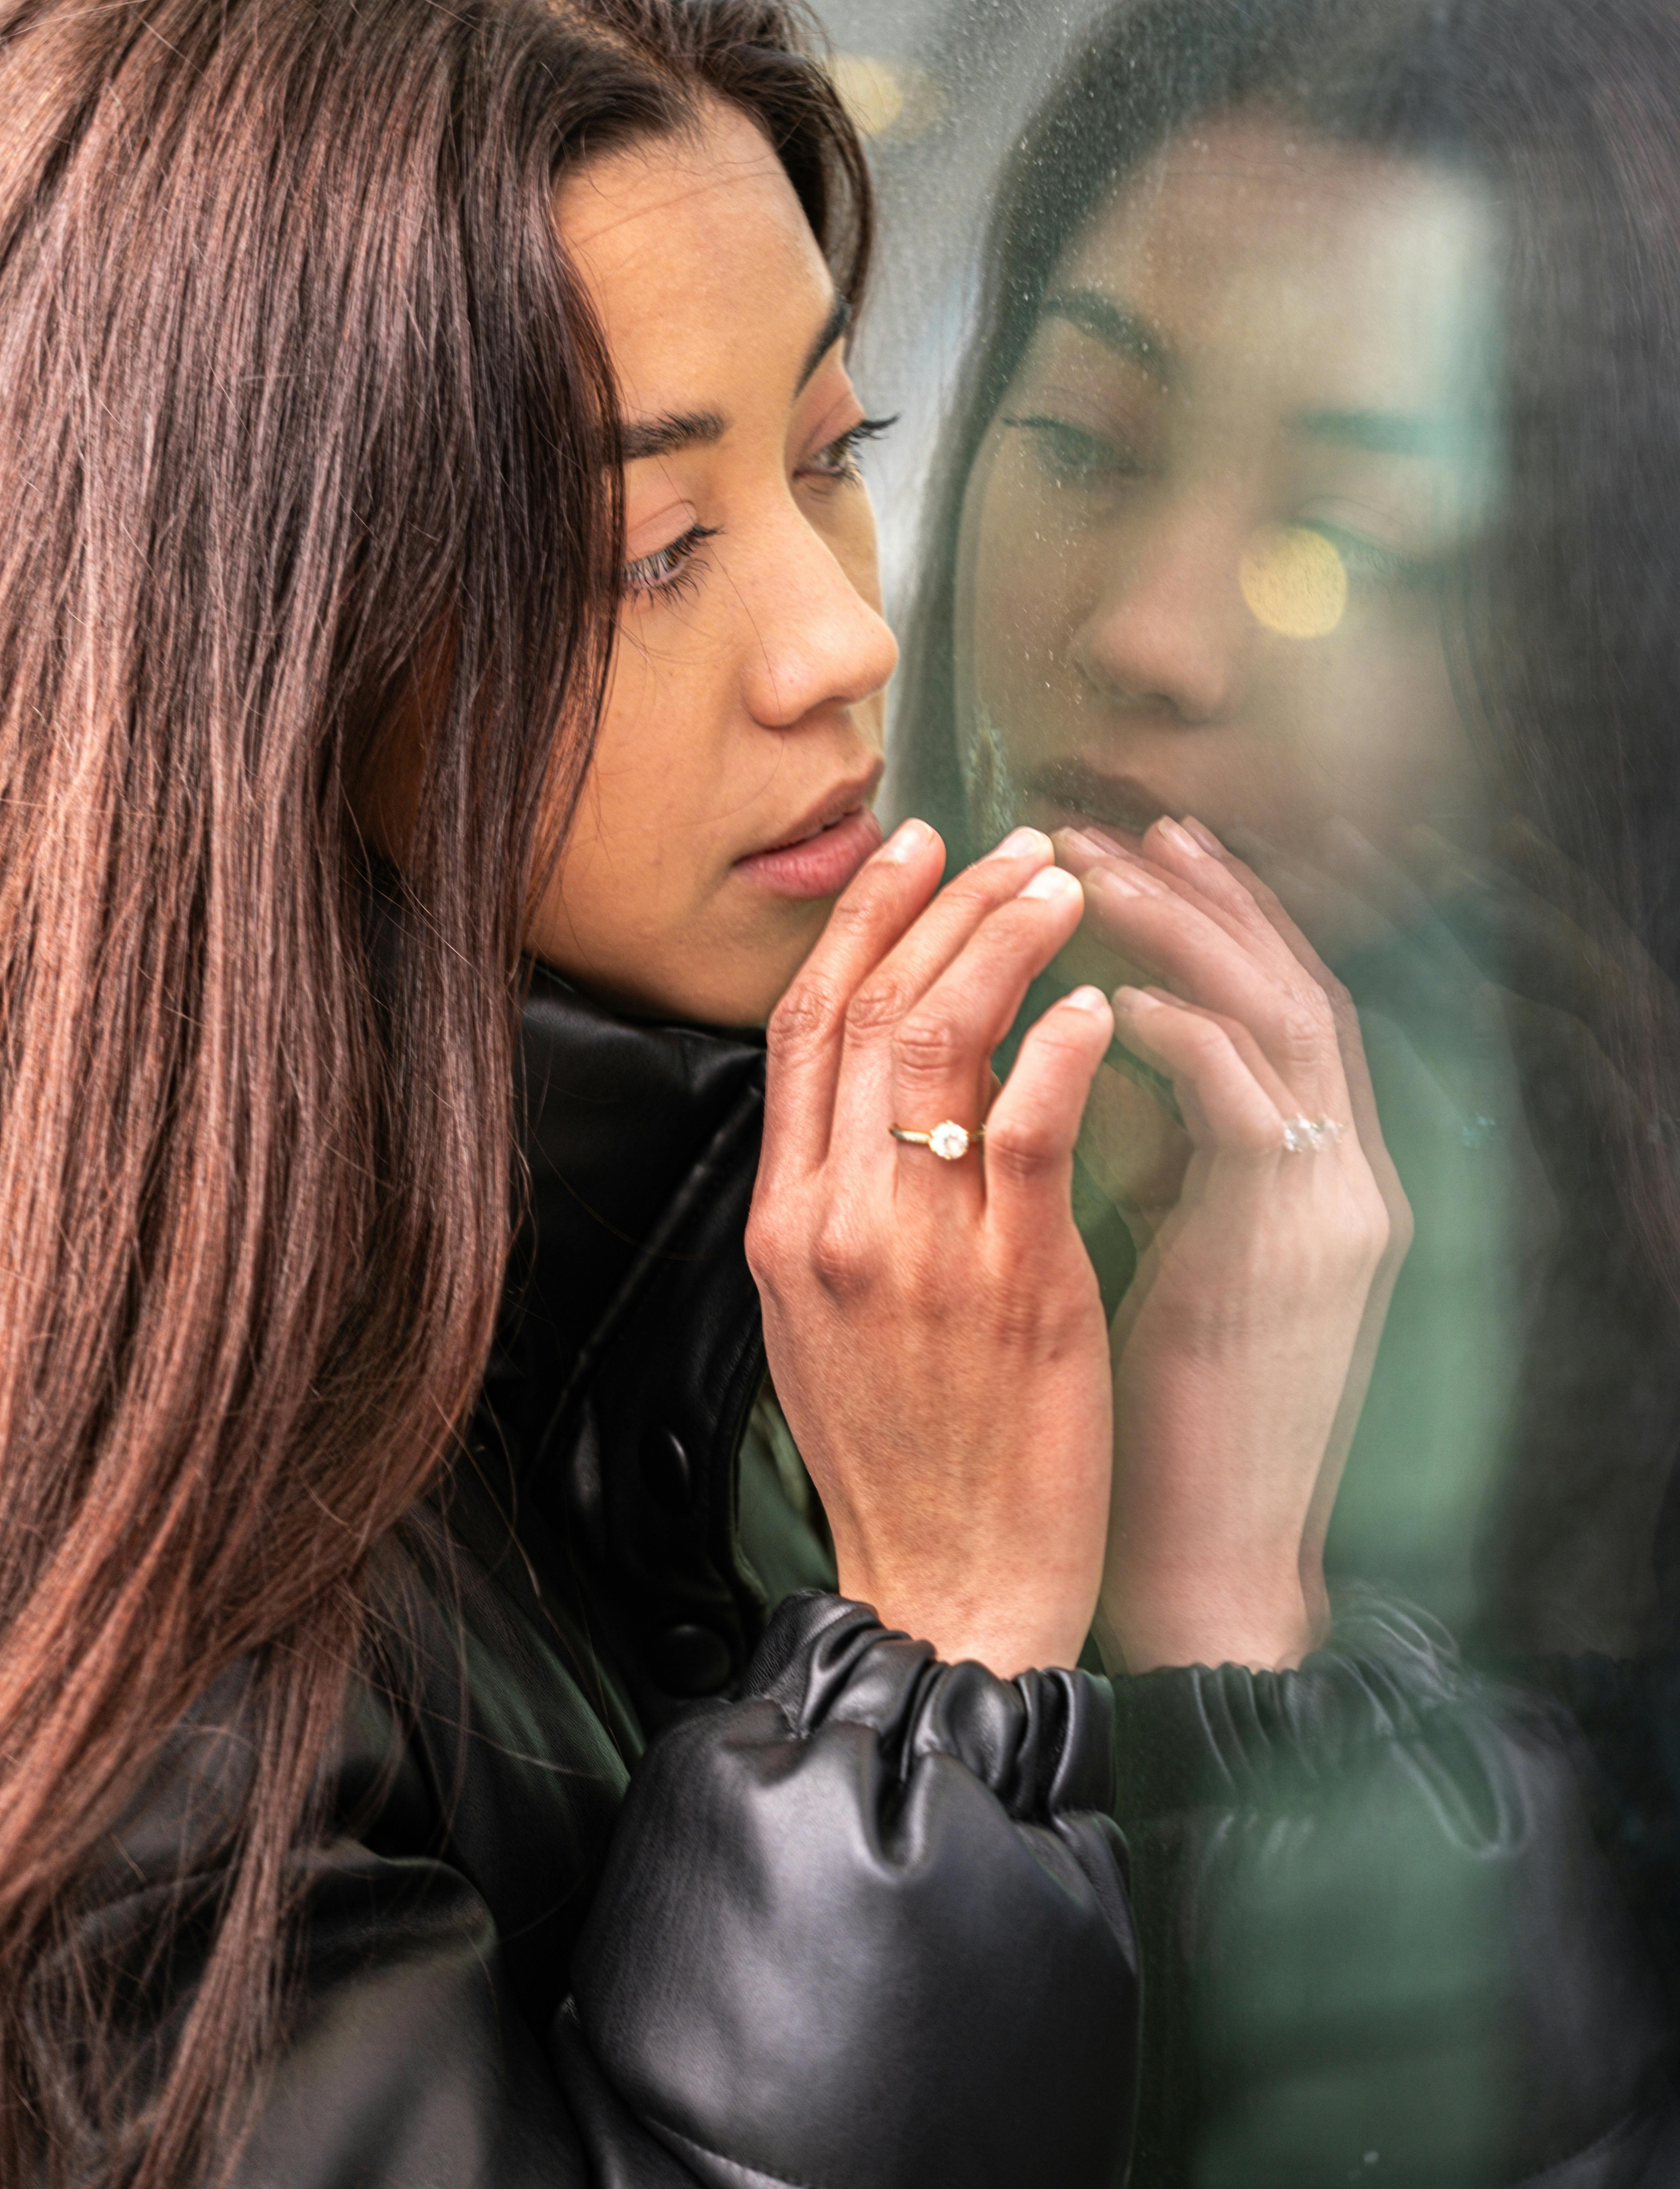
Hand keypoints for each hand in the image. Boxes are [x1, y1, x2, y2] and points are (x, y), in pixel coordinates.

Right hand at [748, 819, 1114, 1675]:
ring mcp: (919, 1253)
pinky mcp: (1015, 1285)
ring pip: (941, 1044)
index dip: (858, 923)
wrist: (946, 1588)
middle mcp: (836, 1222)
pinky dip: (1061, 1049)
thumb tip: (892, 1075)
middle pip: (867, 1011)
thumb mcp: (822, 1315)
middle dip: (940, 904)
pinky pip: (1031, 1133)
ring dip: (1003, 943)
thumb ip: (843, 1197)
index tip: (913, 850)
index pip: (804, 1028)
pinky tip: (1095, 1000)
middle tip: (1008, 844)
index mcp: (786, 1223)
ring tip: (1062, 885)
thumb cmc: (899, 1455)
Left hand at [1054, 818, 1405, 1673]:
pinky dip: (1184, 1042)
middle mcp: (1340, 1177)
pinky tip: (1111, 1004)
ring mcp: (1333, 1212)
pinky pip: (1248, 1109)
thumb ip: (1130, 1160)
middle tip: (1103, 824)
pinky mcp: (1300, 1255)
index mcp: (1305, 1178)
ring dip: (1186, 936)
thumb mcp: (1148, 1254)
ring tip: (1092, 872)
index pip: (1269, 1000)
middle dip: (1198, 895)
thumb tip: (1045, 1068)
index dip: (1207, 912)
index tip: (1127, 845)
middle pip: (1290, 981)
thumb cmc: (1141, 1415)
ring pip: (1284, 1017)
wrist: (1202, 1561)